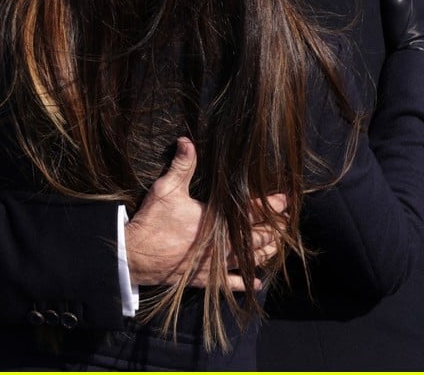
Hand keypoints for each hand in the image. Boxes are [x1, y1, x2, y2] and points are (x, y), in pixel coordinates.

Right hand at [124, 137, 285, 290]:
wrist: (136, 255)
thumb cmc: (153, 221)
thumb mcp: (167, 189)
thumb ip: (182, 165)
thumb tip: (187, 140)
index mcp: (217, 220)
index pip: (252, 211)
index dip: (271, 204)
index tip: (285, 199)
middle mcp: (223, 244)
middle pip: (258, 237)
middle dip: (275, 229)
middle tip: (287, 222)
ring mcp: (216, 263)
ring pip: (251, 259)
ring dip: (267, 251)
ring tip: (278, 245)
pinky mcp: (207, 279)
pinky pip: (232, 283)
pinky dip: (246, 282)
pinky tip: (257, 281)